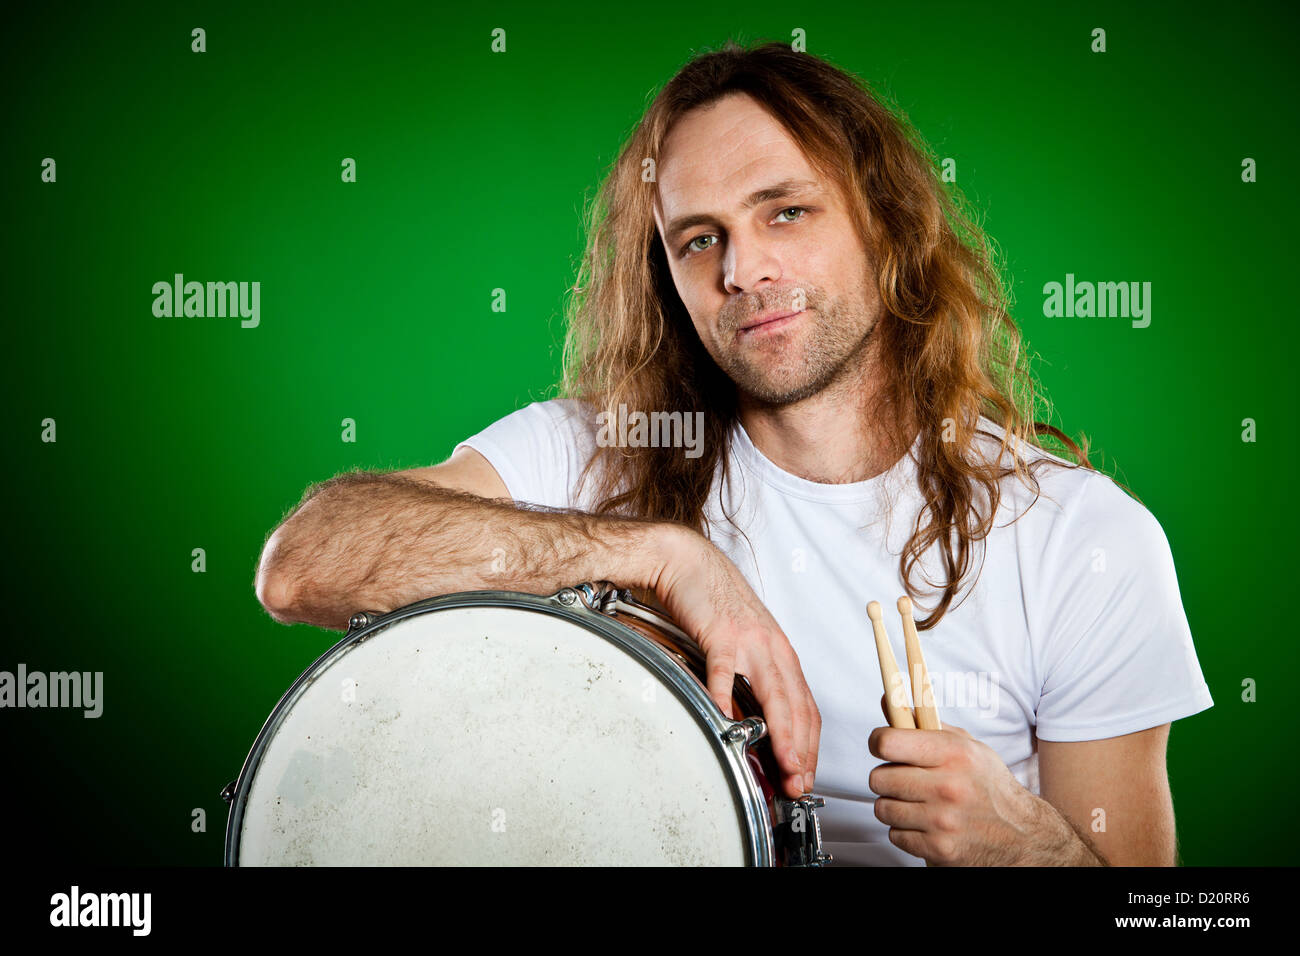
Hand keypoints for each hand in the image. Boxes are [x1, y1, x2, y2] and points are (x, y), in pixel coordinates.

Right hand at [651, 525, 820, 798]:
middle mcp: (773, 648)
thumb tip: (752, 716)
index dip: (810, 745)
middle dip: (802, 750)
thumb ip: (753, 675)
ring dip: (782, 734)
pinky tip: (725, 721)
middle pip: (799, 707)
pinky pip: (725, 673)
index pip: (807, 707)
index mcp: (781, 652)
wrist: (688, 561)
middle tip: (799, 782)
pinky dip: (726, 700)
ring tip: (783, 764)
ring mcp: (750, 641)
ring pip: (776, 694)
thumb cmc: (712, 600)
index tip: (805, 774)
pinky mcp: (720, 633)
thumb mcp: (744, 641)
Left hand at [867, 694, 1039, 864]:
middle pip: (879, 778)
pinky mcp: (938, 849)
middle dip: (886, 777)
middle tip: (903, 778)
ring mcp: (942, 821)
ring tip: (915, 802)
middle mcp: (948, 787)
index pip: (889, 742)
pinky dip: (905, 831)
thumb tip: (889, 701)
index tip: (883, 745)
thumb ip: (923, 722)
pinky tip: (924, 823)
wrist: (1020, 833)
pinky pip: (895, 835)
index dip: (879, 741)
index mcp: (953, 754)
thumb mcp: (964, 744)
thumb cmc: (989, 784)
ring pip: (883, 809)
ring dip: (894, 806)